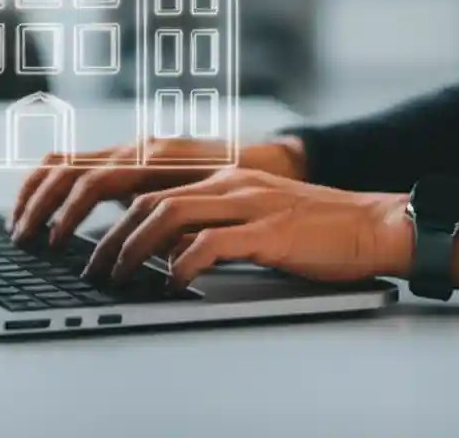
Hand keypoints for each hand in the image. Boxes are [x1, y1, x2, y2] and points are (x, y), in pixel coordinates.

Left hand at [81, 168, 414, 289]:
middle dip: (106, 233)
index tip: (85, 240)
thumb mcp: (252, 218)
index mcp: (221, 174)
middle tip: (88, 266)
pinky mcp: (268, 230)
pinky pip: (210, 244)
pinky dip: (181, 265)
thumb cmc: (315, 228)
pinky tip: (172, 283)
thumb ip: (209, 225)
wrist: (373, 223)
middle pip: (147, 197)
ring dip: (132, 248)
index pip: (147, 183)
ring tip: (116, 276)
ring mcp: (248, 202)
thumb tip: (164, 251)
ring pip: (168, 214)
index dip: (110, 212)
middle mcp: (228, 181)